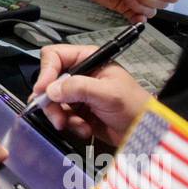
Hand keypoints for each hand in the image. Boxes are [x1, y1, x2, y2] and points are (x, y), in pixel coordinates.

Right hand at [31, 43, 151, 146]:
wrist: (144, 131)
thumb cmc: (135, 105)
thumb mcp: (108, 93)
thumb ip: (79, 88)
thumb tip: (52, 89)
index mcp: (88, 59)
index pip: (55, 56)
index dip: (46, 72)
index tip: (43, 90)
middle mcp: (80, 74)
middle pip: (49, 81)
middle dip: (50, 101)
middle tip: (56, 115)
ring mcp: (78, 94)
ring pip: (52, 101)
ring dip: (60, 115)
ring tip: (72, 124)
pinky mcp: (77, 111)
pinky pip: (62, 116)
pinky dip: (70, 125)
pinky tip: (84, 128)